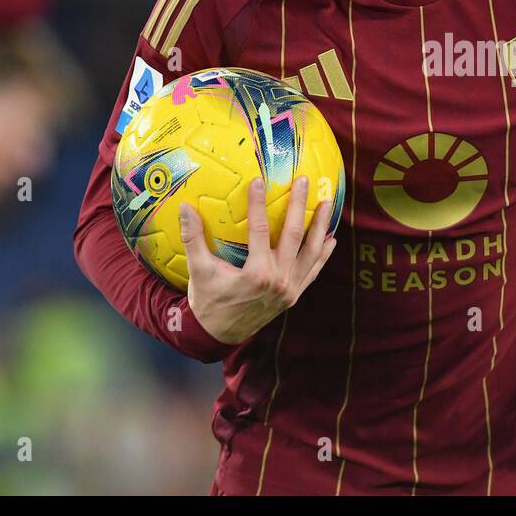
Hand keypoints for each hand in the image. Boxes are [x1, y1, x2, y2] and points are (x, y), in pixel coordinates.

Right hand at [183, 175, 336, 345]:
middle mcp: (279, 280)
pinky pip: (314, 272)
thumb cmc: (208, 300)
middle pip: (294, 235)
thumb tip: (184, 207)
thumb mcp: (199, 270)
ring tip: (327, 204)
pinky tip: (331, 239)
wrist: (219, 335)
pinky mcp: (295, 295)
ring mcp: (290, 289)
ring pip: (310, 252)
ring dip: (320, 226)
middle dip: (299, 205)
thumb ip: (193, 238)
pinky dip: (323, 255)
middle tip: (304, 180)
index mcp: (256, 273)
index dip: (258, 204)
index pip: (260, 230)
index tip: (259, 181)